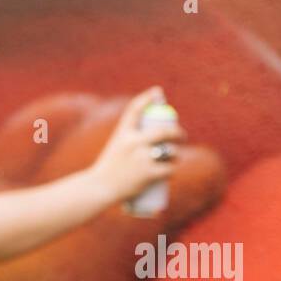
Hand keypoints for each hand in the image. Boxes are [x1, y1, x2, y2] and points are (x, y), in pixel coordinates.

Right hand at [88, 86, 186, 204]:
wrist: (98, 189)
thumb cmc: (106, 170)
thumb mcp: (115, 150)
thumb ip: (130, 142)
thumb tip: (151, 139)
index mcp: (122, 134)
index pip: (135, 109)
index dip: (147, 98)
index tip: (157, 92)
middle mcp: (133, 142)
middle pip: (163, 131)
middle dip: (177, 132)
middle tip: (181, 136)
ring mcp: (141, 158)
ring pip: (169, 152)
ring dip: (176, 154)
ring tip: (175, 158)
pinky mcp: (148, 174)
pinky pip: (168, 169)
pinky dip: (171, 170)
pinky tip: (172, 171)